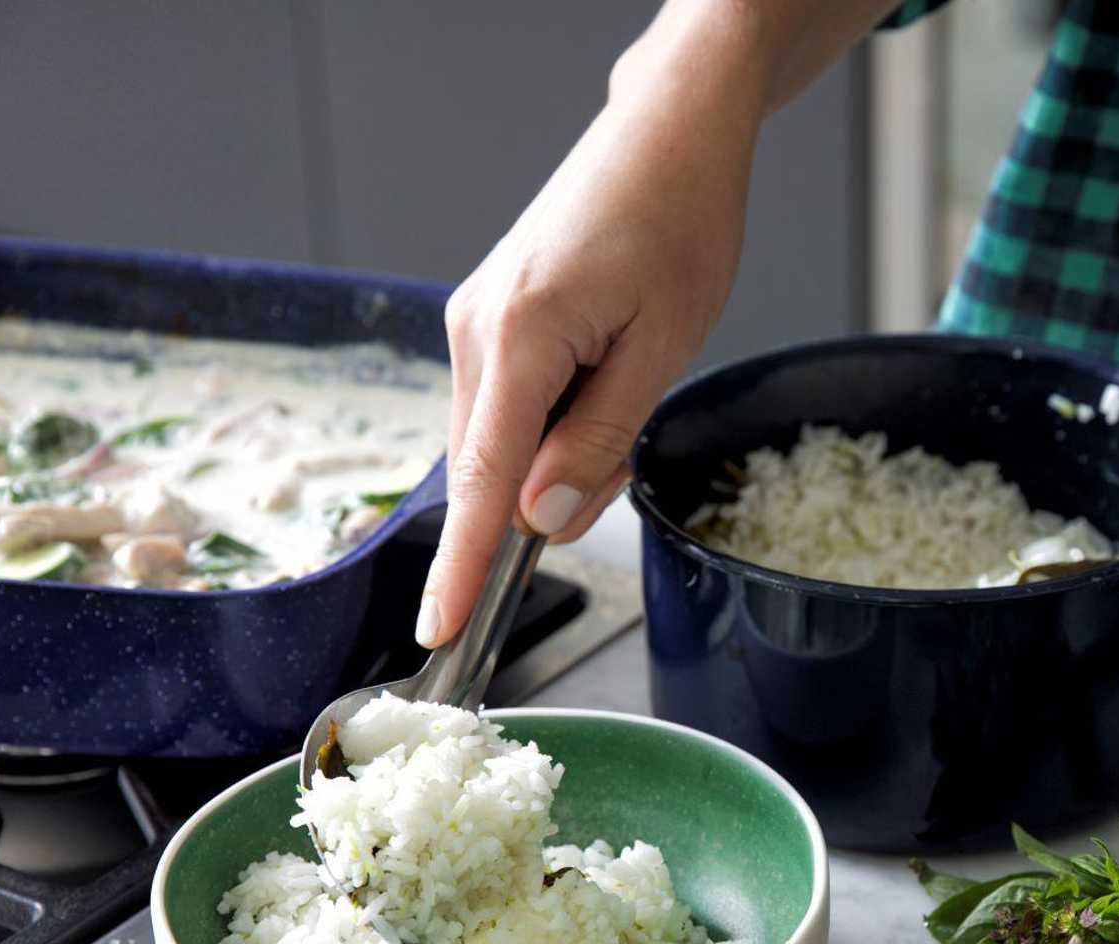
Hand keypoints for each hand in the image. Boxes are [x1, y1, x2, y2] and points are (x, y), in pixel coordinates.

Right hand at [418, 0, 899, 647]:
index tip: (440, 631)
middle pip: (491, 465)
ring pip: (501, 437)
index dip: (463, 567)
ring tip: (629, 378)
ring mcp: (474, 320)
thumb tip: (542, 521)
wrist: (666, 136)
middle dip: (548, 492)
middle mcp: (476, 329)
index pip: (483, 483)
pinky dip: (548, 421)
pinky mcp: (488, 317)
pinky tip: (601, 379)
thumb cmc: (679, 226)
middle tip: (627, 435)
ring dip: (558, 448)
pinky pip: (506, 404)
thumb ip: (600, 443)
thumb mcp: (662, 349)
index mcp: (520, 336)